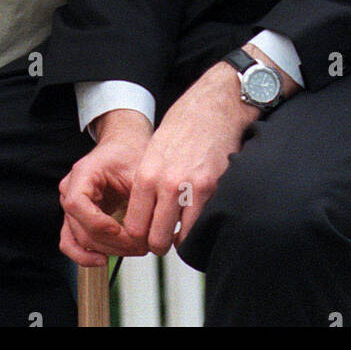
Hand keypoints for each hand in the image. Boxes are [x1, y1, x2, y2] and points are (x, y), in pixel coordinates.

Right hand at [58, 109, 152, 265]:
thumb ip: (140, 202)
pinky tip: (104, 260)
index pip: (78, 205)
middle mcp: (70, 190)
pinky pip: (72, 241)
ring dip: (105, 250)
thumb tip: (146, 235)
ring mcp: (71, 205)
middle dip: (112, 243)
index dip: (99, 223)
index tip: (122, 231)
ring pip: (77, 239)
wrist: (124, 145)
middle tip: (140, 246)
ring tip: (131, 251)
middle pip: (81, 228)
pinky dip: (86, 255)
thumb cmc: (130, 153)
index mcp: (82, 174)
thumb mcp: (139, 171)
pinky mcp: (77, 217)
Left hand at [121, 60, 261, 255]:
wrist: (215, 105)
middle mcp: (168, 185)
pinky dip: (200, 227)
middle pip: (157, 239)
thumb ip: (148, 183)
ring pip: (182, 238)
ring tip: (182, 229)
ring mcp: (192, 188)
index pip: (135, 226)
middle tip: (164, 239)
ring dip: (181, 238)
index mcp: (147, 174)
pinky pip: (203, 224)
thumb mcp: (154, 151)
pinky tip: (199, 217)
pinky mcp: (215, 188)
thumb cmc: (184, 124)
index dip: (140, 237)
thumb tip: (145, 212)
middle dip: (159, 244)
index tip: (146, 236)